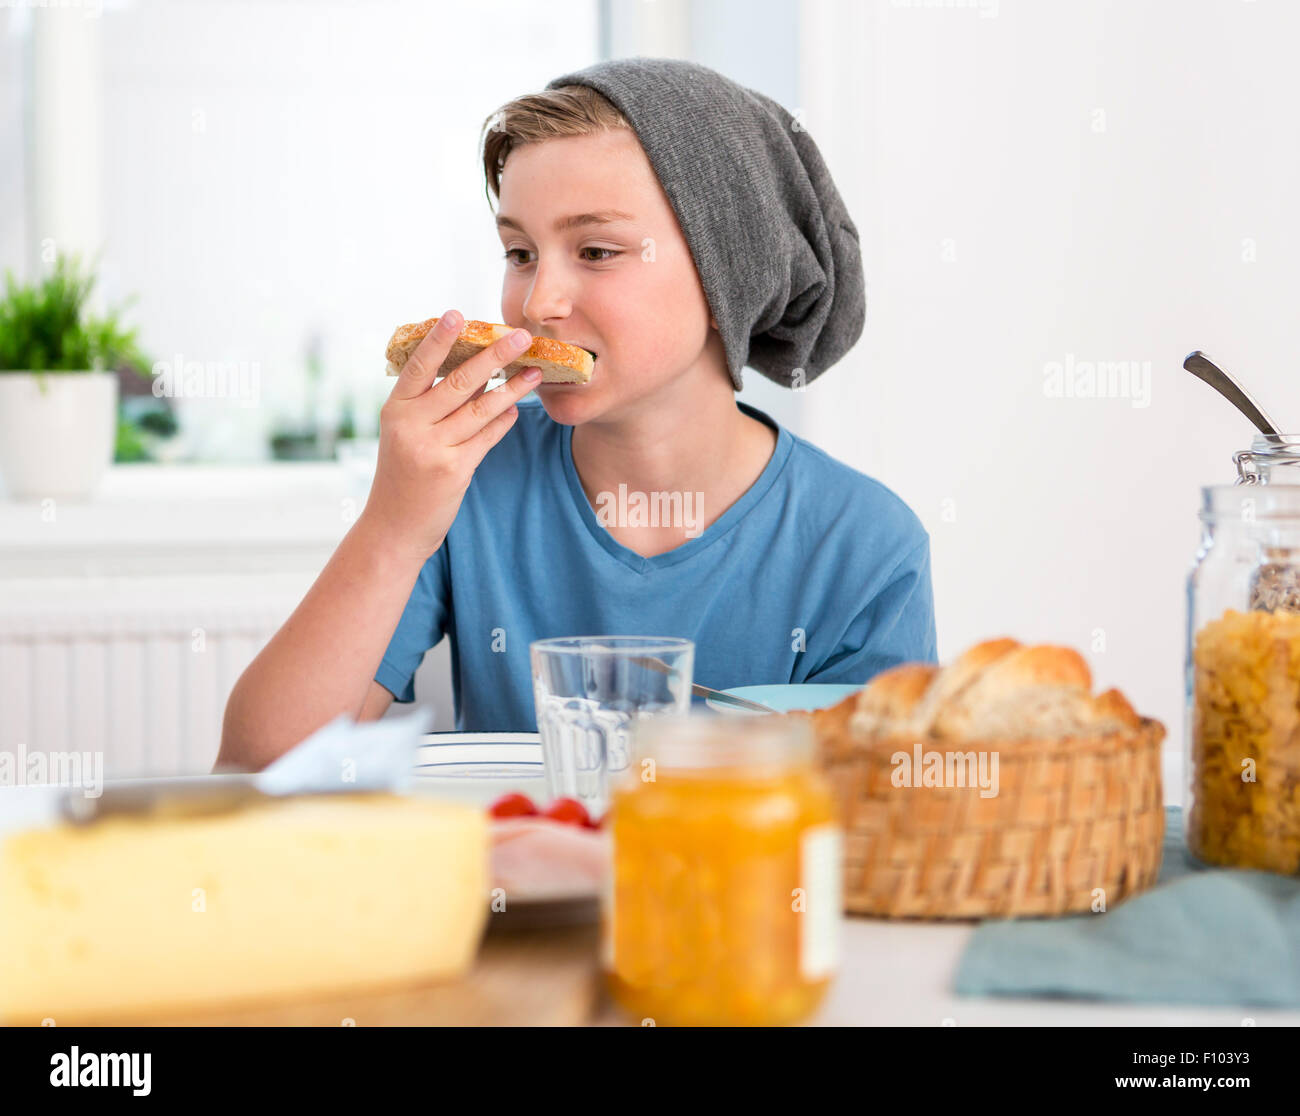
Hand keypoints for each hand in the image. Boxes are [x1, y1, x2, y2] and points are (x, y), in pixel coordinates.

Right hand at [361, 309, 542, 561]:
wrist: (394, 527)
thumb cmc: (402, 475)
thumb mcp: (403, 434)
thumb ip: (428, 405)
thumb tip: (471, 371)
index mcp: (395, 409)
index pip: (419, 366)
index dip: (438, 339)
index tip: (458, 313)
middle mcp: (411, 426)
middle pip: (459, 382)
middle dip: (494, 356)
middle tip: (521, 336)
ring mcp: (432, 448)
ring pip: (480, 409)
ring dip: (512, 388)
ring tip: (535, 371)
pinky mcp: (453, 470)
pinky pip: (486, 437)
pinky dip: (503, 420)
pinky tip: (517, 408)